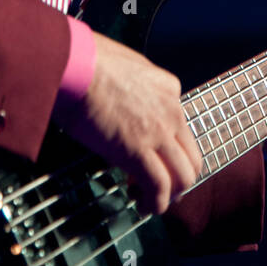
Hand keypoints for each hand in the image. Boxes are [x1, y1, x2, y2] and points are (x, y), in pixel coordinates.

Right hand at [57, 32, 202, 215]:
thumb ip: (132, 87)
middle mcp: (171, 110)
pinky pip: (159, 186)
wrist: (74, 63)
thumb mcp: (123, 66)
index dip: (167, 149)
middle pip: (191, 156)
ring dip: (170, 195)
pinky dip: (156, 203)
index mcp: (167, 88)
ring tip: (151, 202)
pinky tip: (144, 207)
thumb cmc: (85, 59)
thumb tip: (119, 105)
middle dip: (180, 178)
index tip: (149, 158)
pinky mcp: (138, 150)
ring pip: (184, 176)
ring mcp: (158, 131)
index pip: (181, 128)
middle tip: (162, 189)